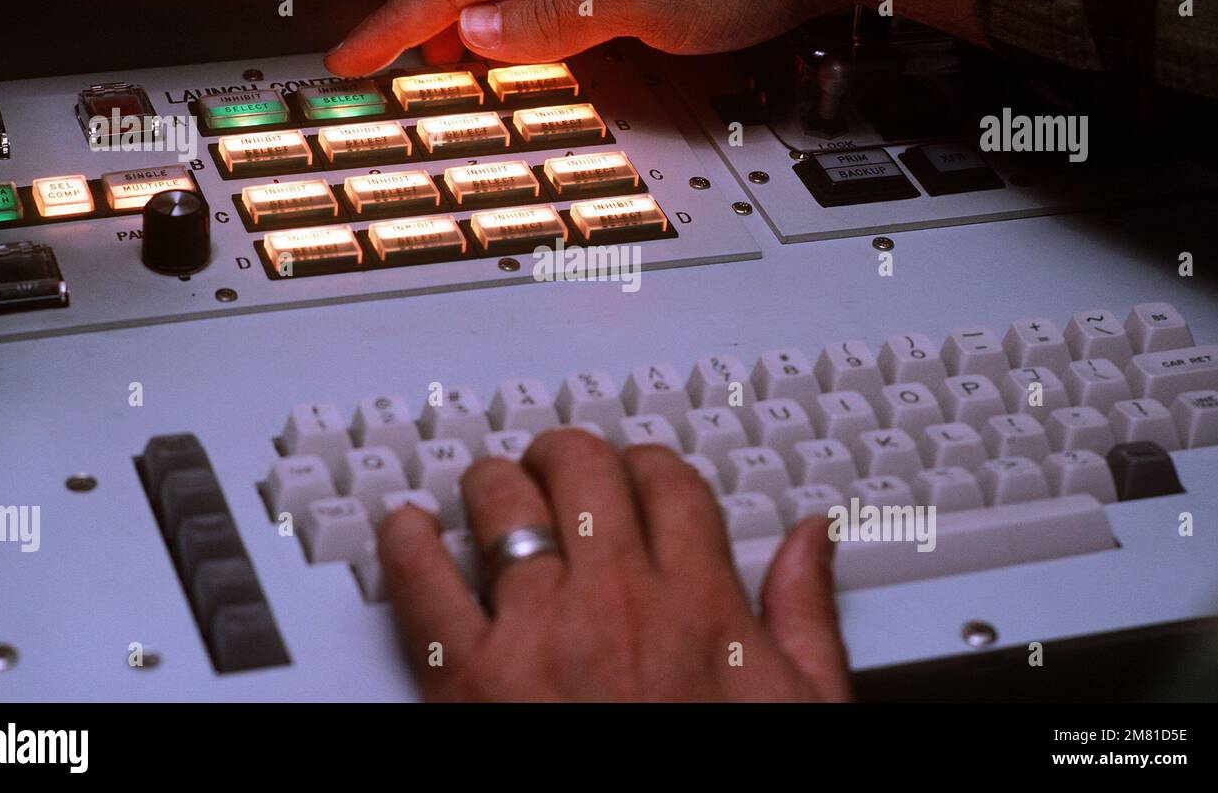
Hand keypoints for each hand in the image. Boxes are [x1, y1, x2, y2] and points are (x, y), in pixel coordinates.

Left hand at [376, 429, 850, 701]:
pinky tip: (410, 531)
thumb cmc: (721, 786)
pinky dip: (406, 541)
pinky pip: (422, 578)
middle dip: (564, 457)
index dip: (644, 464)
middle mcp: (616, 602)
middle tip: (552, 468)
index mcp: (697, 605)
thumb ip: (804, 614)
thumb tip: (811, 538)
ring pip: (502, 502)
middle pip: (581, 469)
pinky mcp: (466, 680)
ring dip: (492, 484)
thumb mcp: (799, 708)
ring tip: (488, 491)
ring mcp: (536, 634)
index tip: (633, 474)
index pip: (665, 481)